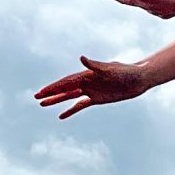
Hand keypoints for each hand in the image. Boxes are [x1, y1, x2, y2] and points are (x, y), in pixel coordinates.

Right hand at [32, 55, 148, 119]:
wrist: (139, 78)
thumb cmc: (127, 71)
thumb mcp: (111, 69)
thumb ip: (96, 65)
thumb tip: (81, 58)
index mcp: (87, 74)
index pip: (66, 82)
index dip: (54, 87)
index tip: (42, 92)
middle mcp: (86, 82)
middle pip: (65, 88)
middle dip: (50, 93)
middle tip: (36, 97)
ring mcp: (91, 90)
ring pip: (69, 97)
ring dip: (56, 100)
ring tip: (42, 105)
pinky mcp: (97, 99)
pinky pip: (80, 105)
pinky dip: (71, 110)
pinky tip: (60, 116)